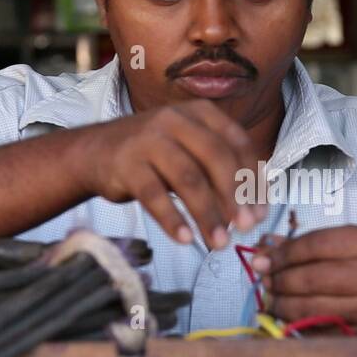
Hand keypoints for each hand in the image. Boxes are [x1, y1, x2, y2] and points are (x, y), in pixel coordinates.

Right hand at [81, 100, 263, 248]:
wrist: (95, 152)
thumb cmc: (154, 156)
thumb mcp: (191, 152)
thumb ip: (220, 173)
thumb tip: (254, 211)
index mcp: (200, 113)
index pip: (237, 144)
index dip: (253, 180)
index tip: (261, 213)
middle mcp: (175, 119)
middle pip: (216, 159)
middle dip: (235, 197)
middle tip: (246, 228)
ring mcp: (148, 139)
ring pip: (188, 178)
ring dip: (208, 214)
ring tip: (219, 243)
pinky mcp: (126, 163)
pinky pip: (154, 195)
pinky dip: (172, 219)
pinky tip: (186, 239)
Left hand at [251, 226, 356, 333]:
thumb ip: (315, 243)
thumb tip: (266, 247)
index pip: (316, 245)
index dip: (283, 253)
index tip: (264, 258)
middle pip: (310, 278)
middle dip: (278, 279)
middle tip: (263, 279)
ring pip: (309, 308)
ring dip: (281, 304)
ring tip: (270, 298)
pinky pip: (318, 331)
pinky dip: (294, 325)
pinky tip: (285, 317)